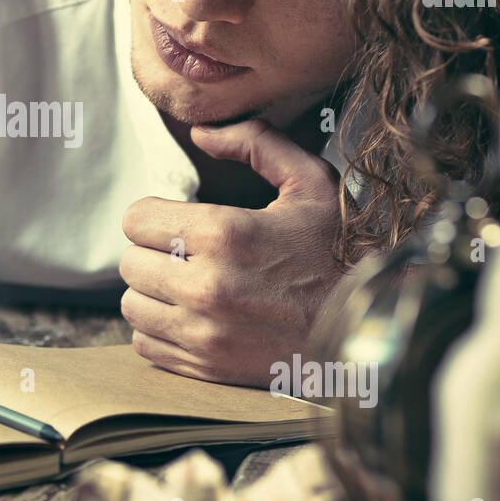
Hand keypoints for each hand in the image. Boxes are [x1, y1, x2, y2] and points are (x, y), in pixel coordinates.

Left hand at [119, 119, 342, 385]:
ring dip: (153, 292)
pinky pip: (147, 344)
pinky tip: (192, 316)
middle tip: (184, 253)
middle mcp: (206, 286)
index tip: (176, 220)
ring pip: (133, 305)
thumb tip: (201, 134)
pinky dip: (161, 329)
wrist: (369, 327)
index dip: (154, 214)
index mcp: (225, 234)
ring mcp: (203, 332)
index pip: (136, 219)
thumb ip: (255, 143)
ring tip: (187, 284)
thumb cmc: (340, 252)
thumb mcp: (310, 182)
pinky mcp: (205, 366)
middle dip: (152, 252)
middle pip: (130, 262)